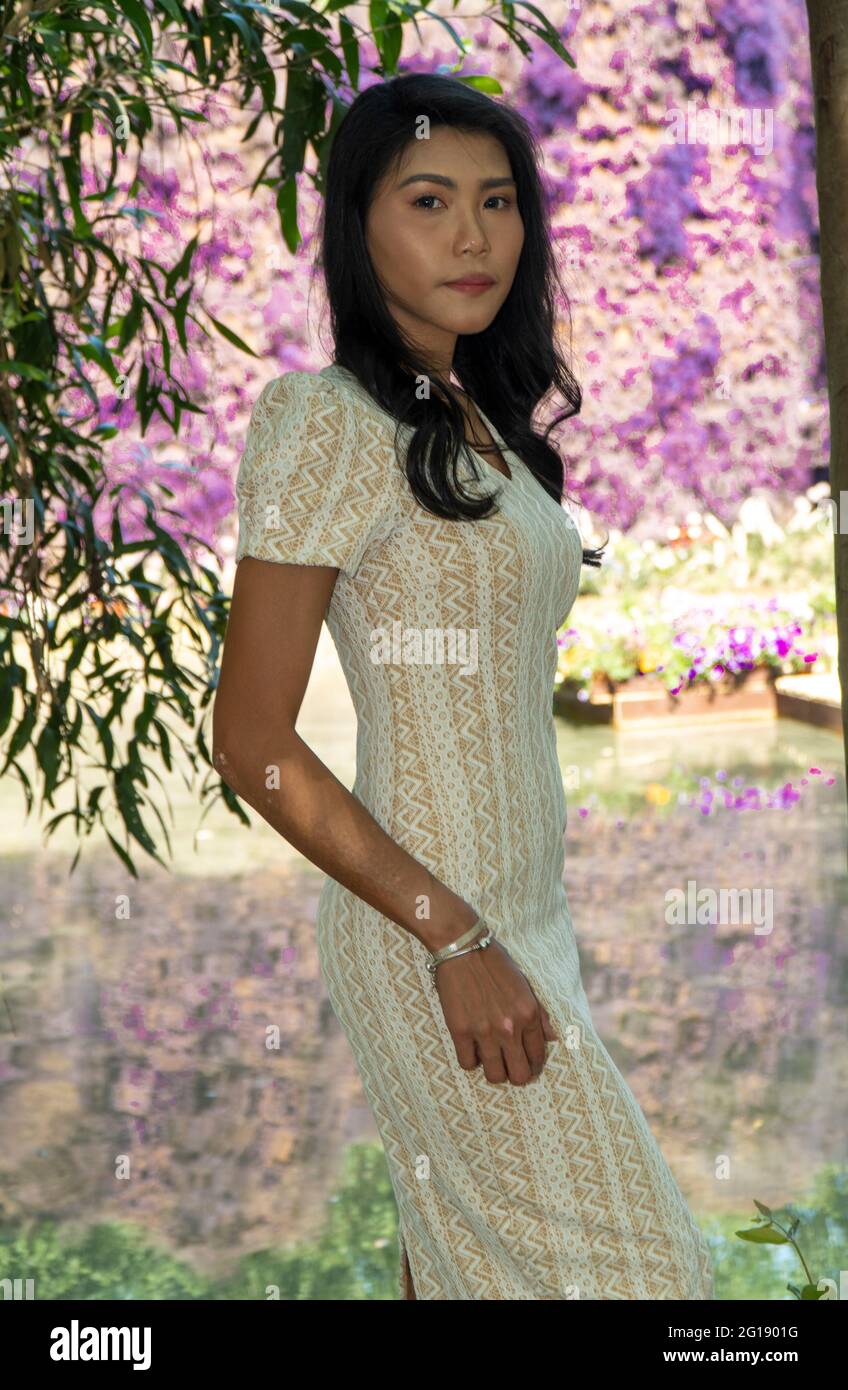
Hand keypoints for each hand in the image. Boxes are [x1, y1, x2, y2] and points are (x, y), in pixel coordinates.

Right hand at [434, 936, 557, 1084]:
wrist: (462, 947)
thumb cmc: (495, 962)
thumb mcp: (525, 984)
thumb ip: (541, 1014)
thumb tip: (553, 1039)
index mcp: (529, 1014)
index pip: (538, 1056)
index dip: (534, 1065)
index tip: (527, 1064)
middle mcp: (510, 1027)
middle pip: (519, 1075)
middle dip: (517, 1075)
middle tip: (510, 1067)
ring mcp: (484, 1031)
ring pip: (495, 1075)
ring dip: (494, 1071)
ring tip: (490, 1060)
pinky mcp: (460, 1031)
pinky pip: (467, 1064)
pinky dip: (470, 1060)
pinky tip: (471, 1048)